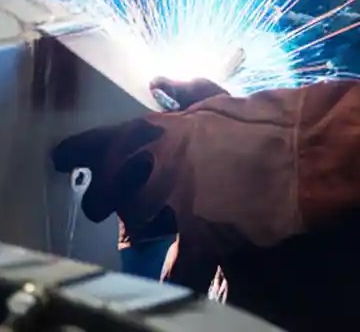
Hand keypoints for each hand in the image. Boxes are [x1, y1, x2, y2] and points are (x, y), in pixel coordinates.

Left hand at [52, 77, 304, 289]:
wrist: (297, 150)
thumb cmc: (258, 120)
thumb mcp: (218, 97)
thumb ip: (185, 91)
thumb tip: (157, 81)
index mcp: (148, 132)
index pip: (93, 144)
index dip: (74, 154)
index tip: (62, 160)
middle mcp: (147, 170)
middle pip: (104, 196)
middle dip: (106, 201)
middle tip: (111, 203)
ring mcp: (168, 208)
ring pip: (135, 228)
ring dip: (141, 229)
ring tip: (148, 228)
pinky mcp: (197, 239)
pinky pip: (177, 269)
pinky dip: (175, 275)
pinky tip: (172, 278)